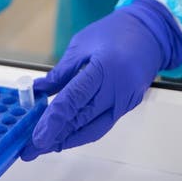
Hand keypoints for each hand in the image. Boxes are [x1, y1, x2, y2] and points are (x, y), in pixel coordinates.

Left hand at [21, 0, 181, 159]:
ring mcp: (125, 100)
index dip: (53, 120)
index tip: (37, 136)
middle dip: (56, 136)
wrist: (149, 32)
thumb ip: (61, 71)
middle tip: (32, 148)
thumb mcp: (81, 44)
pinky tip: (67, 135)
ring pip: (95, 128)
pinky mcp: (128, 105)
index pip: (73, 100)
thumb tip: (39, 89)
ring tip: (46, 146)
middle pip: (82, 120)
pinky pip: (104, 123)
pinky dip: (84, 132)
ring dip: (70, 139)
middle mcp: (117, 89)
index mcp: (103, 68)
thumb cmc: (114, 32)